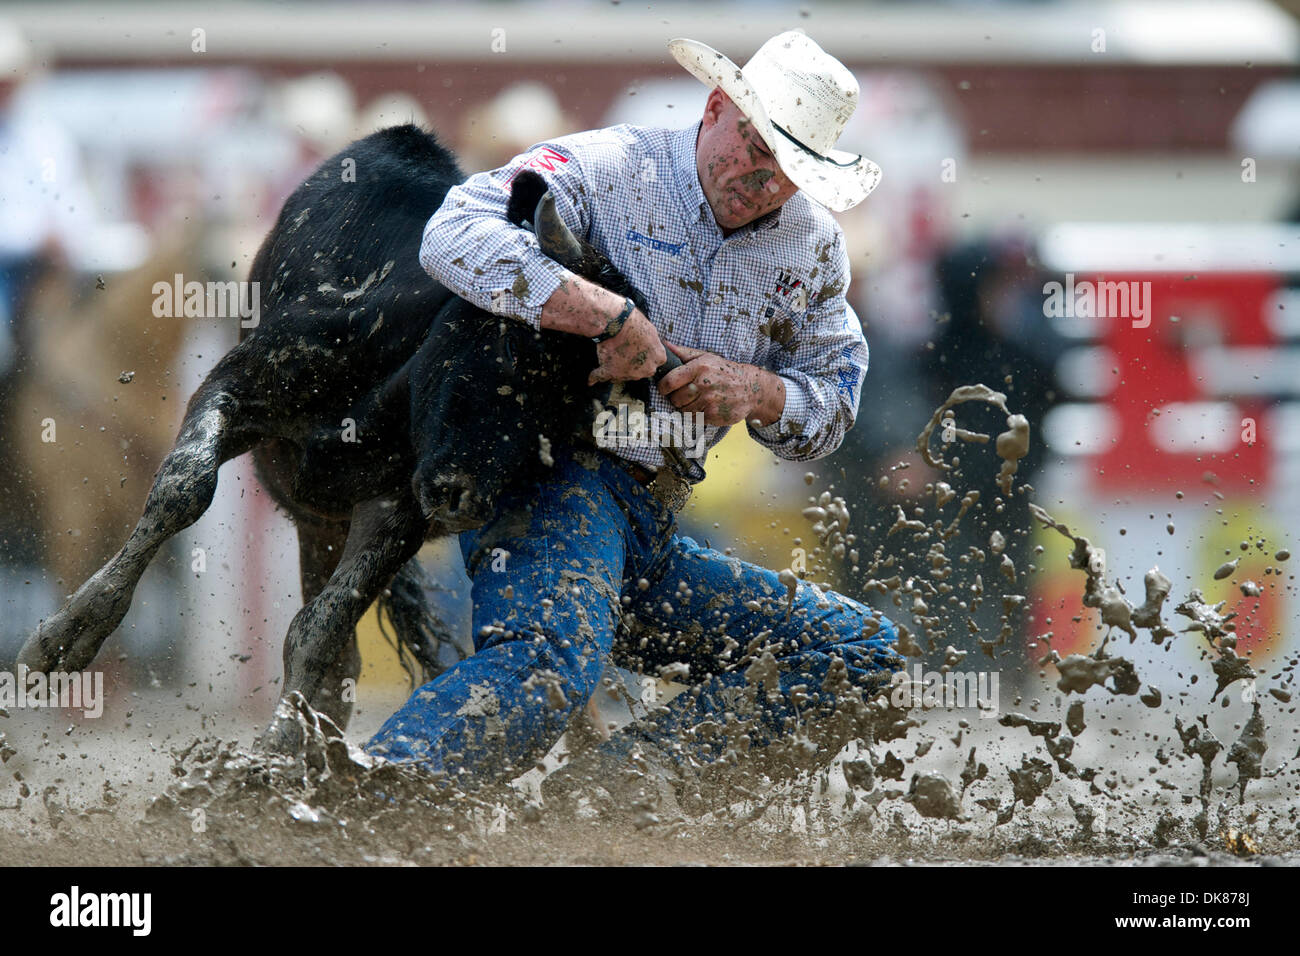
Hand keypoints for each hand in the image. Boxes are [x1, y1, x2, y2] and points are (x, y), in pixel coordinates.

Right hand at [587, 309, 665, 384]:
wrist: (616, 322)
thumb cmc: (634, 322)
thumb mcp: (651, 330)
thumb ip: (652, 343)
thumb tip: (648, 345)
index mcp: (658, 357)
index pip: (655, 362)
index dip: (646, 357)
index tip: (640, 351)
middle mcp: (646, 369)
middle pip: (639, 370)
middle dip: (633, 364)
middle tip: (625, 352)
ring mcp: (629, 373)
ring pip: (622, 375)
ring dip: (617, 368)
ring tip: (610, 355)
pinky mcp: (610, 373)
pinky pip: (600, 377)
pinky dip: (595, 377)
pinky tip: (591, 379)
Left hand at [658, 343, 778, 426]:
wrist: (750, 388)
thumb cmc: (725, 371)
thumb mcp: (707, 357)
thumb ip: (684, 353)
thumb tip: (665, 345)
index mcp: (699, 368)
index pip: (669, 382)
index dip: (663, 387)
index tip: (665, 388)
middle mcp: (703, 384)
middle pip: (674, 399)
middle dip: (676, 398)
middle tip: (684, 394)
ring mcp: (709, 401)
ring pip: (683, 410)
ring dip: (686, 407)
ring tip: (697, 400)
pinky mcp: (714, 415)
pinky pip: (694, 419)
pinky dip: (696, 415)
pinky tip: (705, 407)